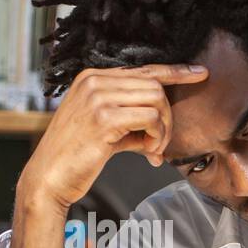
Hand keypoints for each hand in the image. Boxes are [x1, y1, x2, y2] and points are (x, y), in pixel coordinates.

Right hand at [10, 63, 208, 247]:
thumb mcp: (104, 131)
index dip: (175, 71)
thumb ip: (130, 122)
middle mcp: (94, 81)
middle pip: (154, 84)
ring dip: (164, 129)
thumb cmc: (73, 158)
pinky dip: (158, 138)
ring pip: (156, 100)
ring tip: (154, 150)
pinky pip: (151, 119)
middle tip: (161, 143)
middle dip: (167, 115)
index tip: (199, 73)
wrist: (47, 179)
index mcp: (92, 78)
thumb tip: (160, 127)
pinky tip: (149, 154)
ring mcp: (97, 97)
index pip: (143, 69)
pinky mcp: (104, 117)